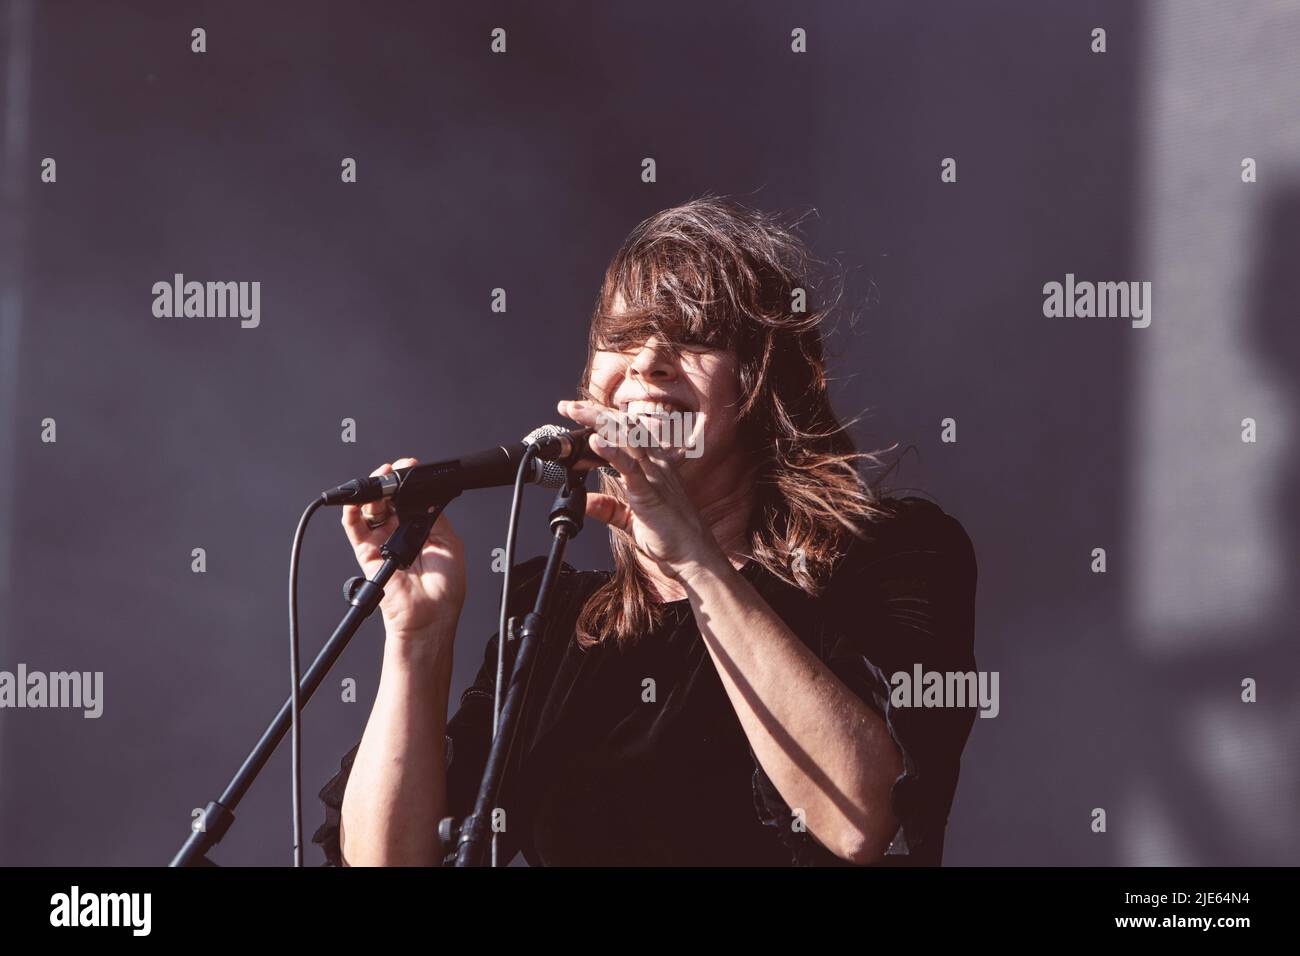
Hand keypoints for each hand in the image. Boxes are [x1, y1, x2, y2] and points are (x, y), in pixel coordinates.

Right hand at [340, 457, 466, 639]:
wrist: (430, 616)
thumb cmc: (444, 589)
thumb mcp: (449, 542)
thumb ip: (433, 516)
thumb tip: (425, 494)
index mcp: (422, 529)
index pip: (409, 498)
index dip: (407, 482)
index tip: (409, 468)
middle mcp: (401, 533)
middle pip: (388, 499)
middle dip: (389, 482)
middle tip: (393, 472)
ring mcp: (383, 542)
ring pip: (371, 509)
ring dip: (372, 492)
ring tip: (380, 481)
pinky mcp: (367, 553)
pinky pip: (354, 529)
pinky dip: (351, 512)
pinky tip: (356, 500)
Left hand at [557, 399, 724, 578]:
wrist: (693, 555)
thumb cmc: (670, 536)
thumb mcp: (629, 519)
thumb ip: (608, 508)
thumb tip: (587, 502)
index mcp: (652, 466)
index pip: (624, 434)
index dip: (600, 421)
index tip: (577, 413)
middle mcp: (655, 463)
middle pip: (622, 428)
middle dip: (593, 413)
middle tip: (567, 405)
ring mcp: (654, 474)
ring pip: (626, 437)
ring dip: (598, 422)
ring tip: (575, 411)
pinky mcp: (650, 491)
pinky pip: (630, 466)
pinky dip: (612, 451)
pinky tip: (596, 440)